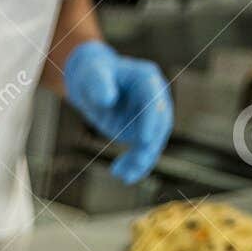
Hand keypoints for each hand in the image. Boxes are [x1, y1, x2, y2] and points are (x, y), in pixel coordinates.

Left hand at [63, 41, 172, 184]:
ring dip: (141, 162)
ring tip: (125, 176)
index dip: (151, 120)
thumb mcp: (93, 75)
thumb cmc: (93, 74)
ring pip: (153, 143)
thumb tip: (107, 99)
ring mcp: (149, 117)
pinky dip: (133, 165)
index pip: (154, 101)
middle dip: (150, 146)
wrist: (92, 83)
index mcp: (147, 80)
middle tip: (137, 162)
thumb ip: (100, 85)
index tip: (144, 140)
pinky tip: (120, 174)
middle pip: (160, 125)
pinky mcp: (141, 132)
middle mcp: (155, 99)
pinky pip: (142, 152)